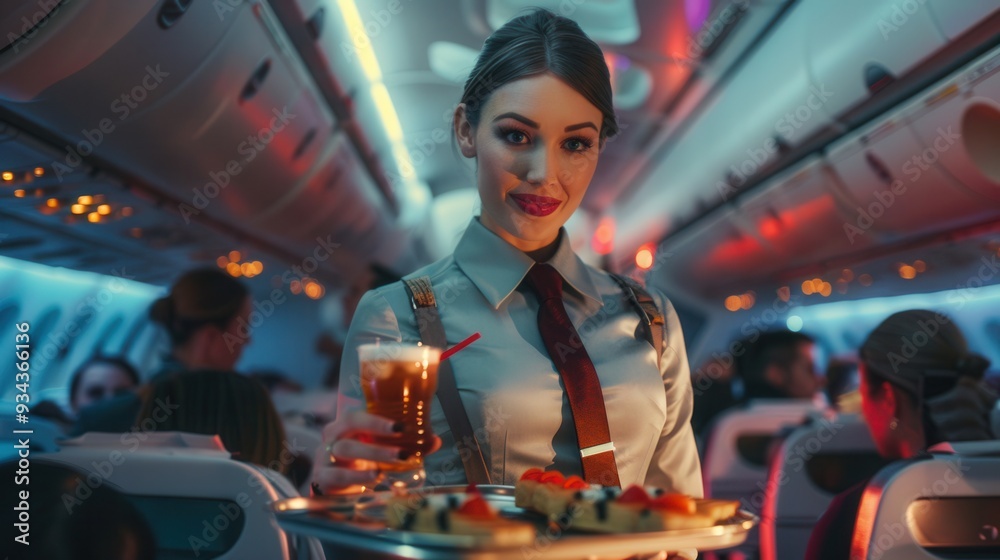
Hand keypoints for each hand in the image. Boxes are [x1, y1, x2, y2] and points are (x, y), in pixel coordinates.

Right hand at [311, 410, 441, 493]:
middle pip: (350, 429)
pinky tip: (372, 479)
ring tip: (386, 470)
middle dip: (378, 441)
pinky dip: (356, 477)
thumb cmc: (360, 460)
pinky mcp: (321, 476)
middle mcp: (333, 435)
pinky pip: (337, 474)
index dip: (379, 420)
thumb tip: (435, 441)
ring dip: (369, 459)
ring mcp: (325, 455)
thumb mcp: (380, 450)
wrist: (333, 485)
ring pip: (344, 450)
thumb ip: (406, 444)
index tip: (402, 427)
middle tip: (403, 453)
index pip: (358, 415)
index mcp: (347, 424)